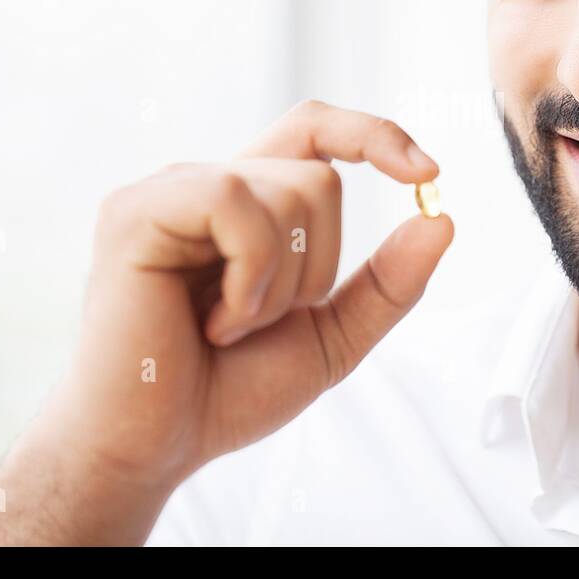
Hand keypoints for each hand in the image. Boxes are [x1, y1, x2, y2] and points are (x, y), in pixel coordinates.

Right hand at [0, 100, 451, 544]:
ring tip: (227, 327)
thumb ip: (388, 283)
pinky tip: (211, 322)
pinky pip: (234, 203)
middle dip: (319, 265)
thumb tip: (442, 219)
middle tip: (258, 322)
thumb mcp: (333, 337)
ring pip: (291, 188)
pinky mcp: (136, 211)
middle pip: (319, 175)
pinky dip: (249, 275)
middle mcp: (208, 185)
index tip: (428, 176)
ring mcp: (169, 192)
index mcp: (249, 207)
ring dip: (282, 282)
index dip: (374, 135)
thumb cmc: (227, 391)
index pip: (315, 131)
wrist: (157, 447)